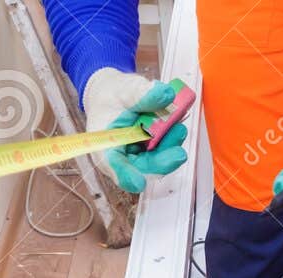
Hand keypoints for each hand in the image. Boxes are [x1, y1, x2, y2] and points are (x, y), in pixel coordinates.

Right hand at [82, 68, 189, 193]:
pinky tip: (176, 124)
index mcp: (104, 146)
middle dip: (161, 163)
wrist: (114, 95)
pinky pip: (164, 151)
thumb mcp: (124, 89)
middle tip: (178, 154)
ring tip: (178, 130)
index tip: (138, 182)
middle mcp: (122, 158)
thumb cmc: (112, 96)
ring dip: (169, 148)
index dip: (125, 175)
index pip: (112, 165)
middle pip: (141, 168)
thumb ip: (142, 93)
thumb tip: (166, 94)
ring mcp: (139, 157)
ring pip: (156, 161)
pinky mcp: (152, 152)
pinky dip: (171, 140)